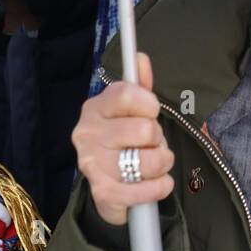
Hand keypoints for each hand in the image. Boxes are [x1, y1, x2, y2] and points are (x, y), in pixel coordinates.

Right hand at [72, 52, 174, 225]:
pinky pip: (146, 190)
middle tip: (150, 143)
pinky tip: (157, 183)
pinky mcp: (102, 192)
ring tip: (153, 163)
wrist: (109, 186)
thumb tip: (140, 58)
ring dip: (162, 163)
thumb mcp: (131, 112)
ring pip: (150, 160)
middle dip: (158, 138)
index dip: (149, 104)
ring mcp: (92, 164)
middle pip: (145, 130)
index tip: (152, 111)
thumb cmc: (124, 142)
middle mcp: (88, 134)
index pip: (126, 94)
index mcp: (95, 108)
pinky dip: (160, 187)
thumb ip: (139, 86)